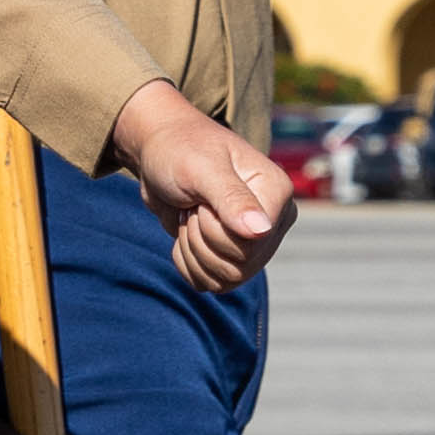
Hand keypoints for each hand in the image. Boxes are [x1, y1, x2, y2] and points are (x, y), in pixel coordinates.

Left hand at [111, 78, 293, 290]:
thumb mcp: (201, 168)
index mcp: (277, 193)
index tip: (202, 198)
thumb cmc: (180, 150)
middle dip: (200, 238)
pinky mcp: (233, 255)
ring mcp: (255, 242)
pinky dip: (187, 262)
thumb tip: (261, 231)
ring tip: (190, 214)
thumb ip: (231, 198)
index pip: (250, 244)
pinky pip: (212, 283)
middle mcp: (272, 221)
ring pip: (225, 279)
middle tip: (194, 205)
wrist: (158, 154)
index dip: (213, 228)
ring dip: (192, 249)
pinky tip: (185, 232)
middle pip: (238, 266)